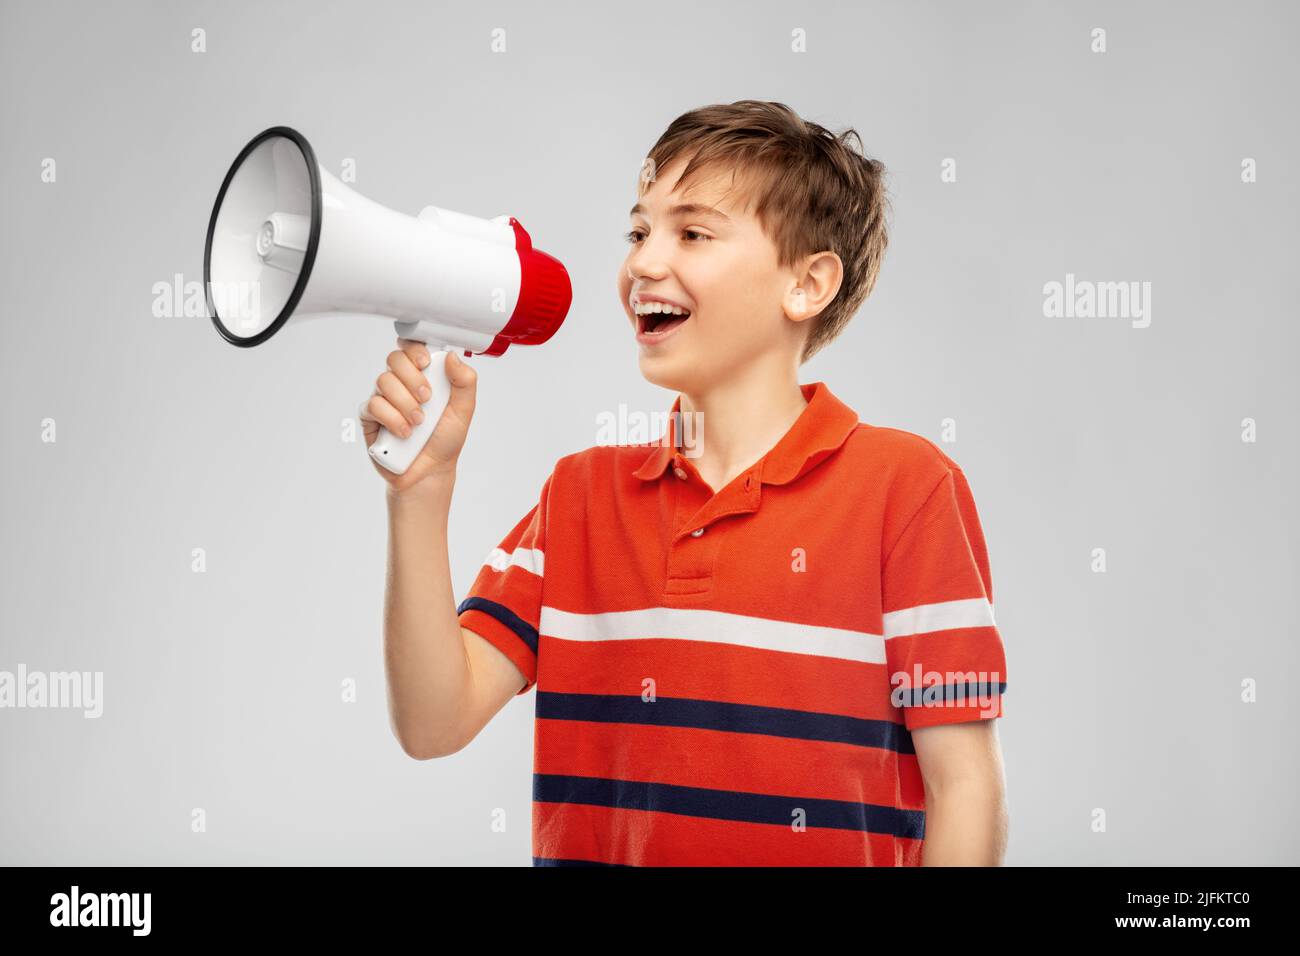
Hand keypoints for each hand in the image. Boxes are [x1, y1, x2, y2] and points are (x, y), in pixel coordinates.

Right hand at [359, 338, 477, 494]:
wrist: (430, 470)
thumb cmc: (445, 439)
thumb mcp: (464, 410)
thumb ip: (464, 382)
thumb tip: (452, 356)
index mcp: (423, 376)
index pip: (411, 348)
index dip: (414, 348)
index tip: (425, 362)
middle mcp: (401, 383)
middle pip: (395, 359)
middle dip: (413, 378)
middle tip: (427, 398)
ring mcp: (384, 398)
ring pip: (384, 381)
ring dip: (405, 403)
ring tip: (419, 423)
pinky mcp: (370, 417)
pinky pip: (374, 405)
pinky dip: (392, 418)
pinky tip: (404, 433)